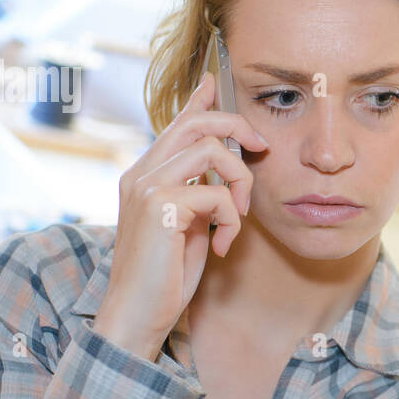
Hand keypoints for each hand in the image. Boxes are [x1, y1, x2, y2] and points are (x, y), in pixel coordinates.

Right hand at [95, 72, 267, 360]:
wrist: (137, 315)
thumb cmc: (166, 277)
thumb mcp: (188, 225)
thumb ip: (198, 192)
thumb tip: (223, 168)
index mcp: (144, 174)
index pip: (177, 123)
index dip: (201, 99)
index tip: (216, 83)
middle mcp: (140, 173)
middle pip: (198, 122)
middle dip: (239, 129)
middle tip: (261, 151)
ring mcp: (146, 187)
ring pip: (212, 149)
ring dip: (240, 183)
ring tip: (237, 218)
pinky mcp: (159, 208)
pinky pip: (216, 193)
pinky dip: (231, 220)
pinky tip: (223, 246)